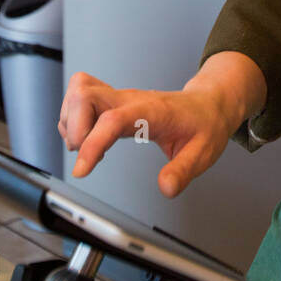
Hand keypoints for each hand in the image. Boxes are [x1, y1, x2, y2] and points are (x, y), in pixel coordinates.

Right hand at [58, 71, 230, 196]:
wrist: (209, 104)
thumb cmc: (204, 124)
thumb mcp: (202, 153)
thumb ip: (183, 171)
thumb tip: (166, 188)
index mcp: (151, 111)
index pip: (112, 120)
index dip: (92, 144)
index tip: (82, 169)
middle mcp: (130, 99)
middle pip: (85, 94)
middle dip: (73, 127)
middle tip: (84, 156)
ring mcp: (120, 98)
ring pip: (79, 92)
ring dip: (71, 122)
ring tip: (87, 148)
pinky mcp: (114, 101)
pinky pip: (81, 98)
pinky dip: (74, 119)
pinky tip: (89, 139)